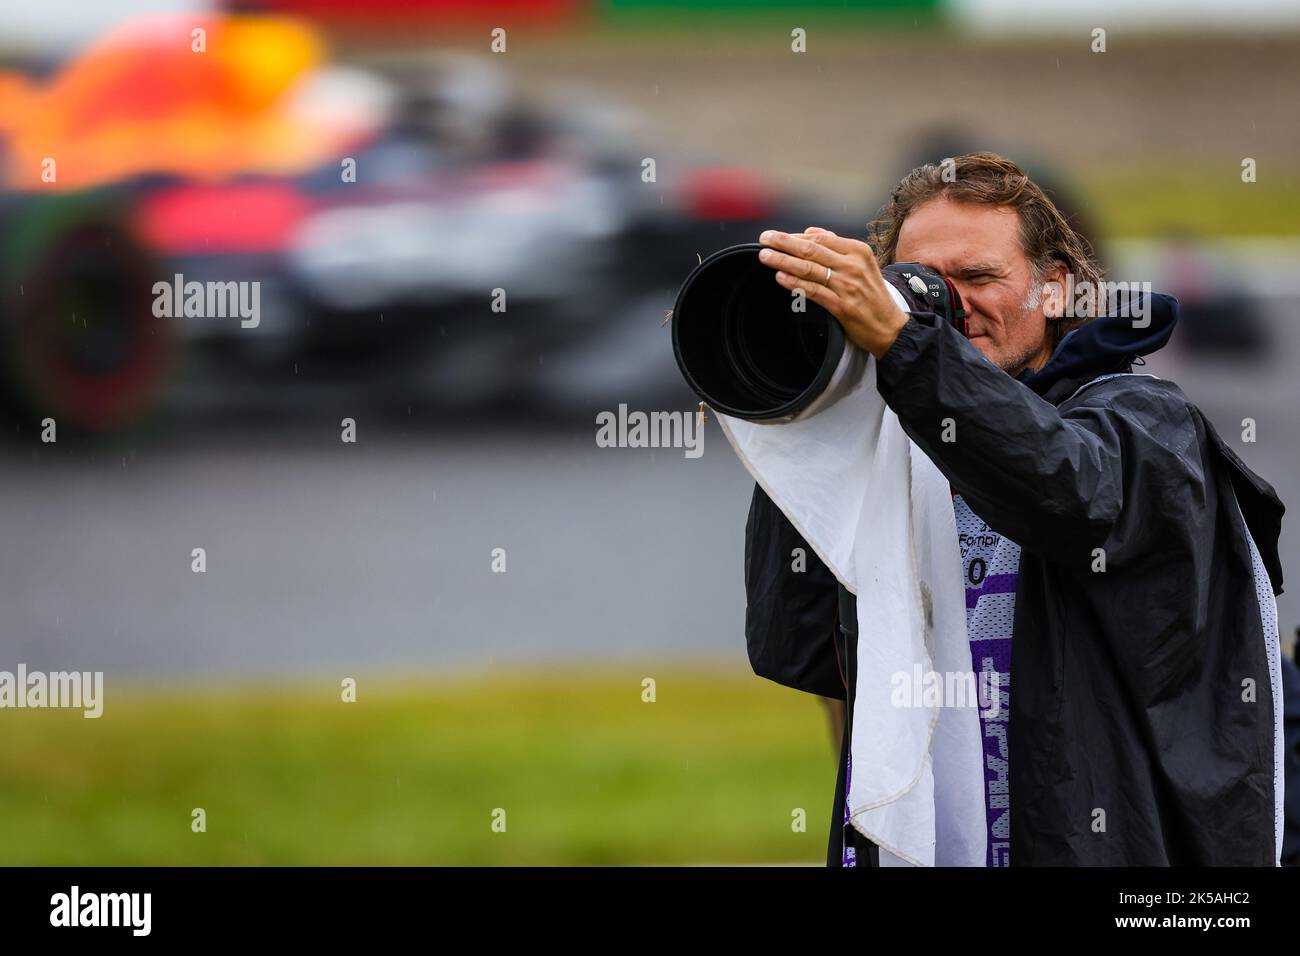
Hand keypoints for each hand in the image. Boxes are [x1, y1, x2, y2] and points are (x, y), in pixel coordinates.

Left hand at [757, 227, 909, 358]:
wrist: (890, 326)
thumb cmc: (872, 294)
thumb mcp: (862, 263)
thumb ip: (836, 245)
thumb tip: (810, 231)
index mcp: (858, 251)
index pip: (820, 238)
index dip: (795, 236)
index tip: (775, 236)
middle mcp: (853, 266)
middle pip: (811, 250)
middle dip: (784, 243)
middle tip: (764, 239)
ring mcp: (847, 286)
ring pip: (809, 269)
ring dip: (783, 261)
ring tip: (765, 256)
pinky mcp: (842, 306)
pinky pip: (813, 291)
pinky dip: (795, 283)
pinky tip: (780, 277)